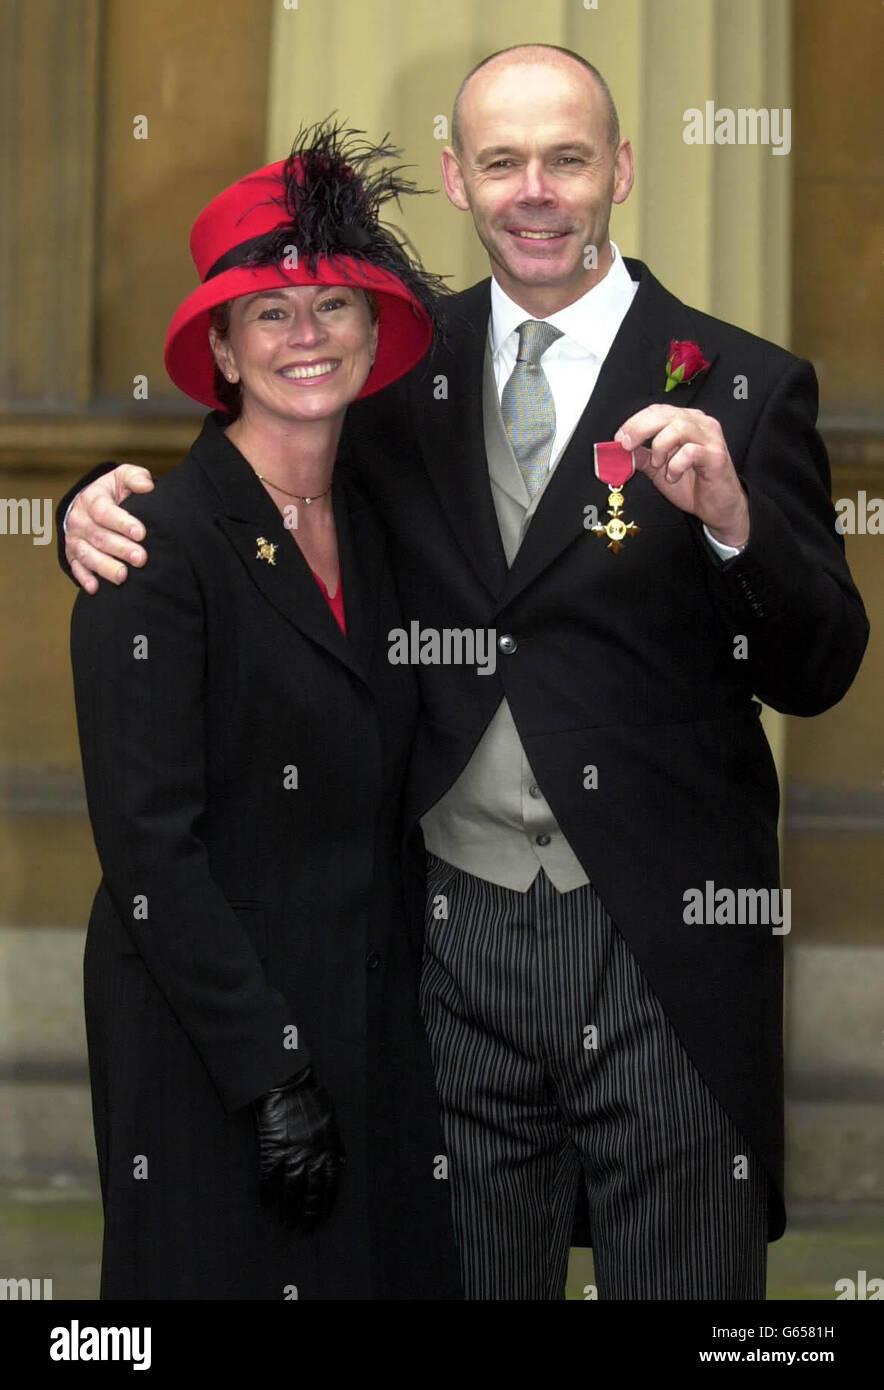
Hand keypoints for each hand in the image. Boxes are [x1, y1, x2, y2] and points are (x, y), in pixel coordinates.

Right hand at [66, 463, 154, 592]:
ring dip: (105, 566)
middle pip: (99, 536)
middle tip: (141, 559)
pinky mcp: (73, 555)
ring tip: (123, 576)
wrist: (92, 505)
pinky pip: (77, 568)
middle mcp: (80, 520)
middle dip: (120, 549)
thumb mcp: (123, 478)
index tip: (141, 533)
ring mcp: (75, 539)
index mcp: (91, 499)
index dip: (122, 522)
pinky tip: (95, 588)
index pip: (104, 511)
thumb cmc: (114, 492)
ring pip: (88, 555)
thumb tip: (146, 485)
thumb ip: (135, 477)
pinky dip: (85, 578)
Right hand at [251, 1066, 344, 1231]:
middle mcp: (312, 1154)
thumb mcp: (331, 1122)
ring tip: (286, 1222)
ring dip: (288, 1208)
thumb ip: (335, 1145)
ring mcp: (292, 1152)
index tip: (323, 1217)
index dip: (327, 1203)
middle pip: (311, 1191)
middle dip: (308, 1213)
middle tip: (304, 1229)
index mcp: (329, 1147)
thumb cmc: (311, 1099)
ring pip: (291, 1189)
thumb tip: (340, 1164)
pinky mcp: (272, 1148)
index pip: (331, 1184)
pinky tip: (266, 1203)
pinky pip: (269, 1176)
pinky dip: (267, 1191)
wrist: (288, 1081)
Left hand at [616, 406, 749, 547]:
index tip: (619, 439)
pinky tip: (674, 477)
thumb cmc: (691, 484)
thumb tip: (618, 452)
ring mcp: (710, 437)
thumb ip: (642, 457)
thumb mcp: (659, 469)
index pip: (657, 411)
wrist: (718, 507)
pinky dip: (675, 465)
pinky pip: (690, 451)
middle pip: (665, 414)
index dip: (634, 422)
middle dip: (640, 429)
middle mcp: (700, 423)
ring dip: (660, 447)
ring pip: (678, 427)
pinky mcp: (716, 455)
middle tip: (626, 446)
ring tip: (658, 465)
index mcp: (686, 421)